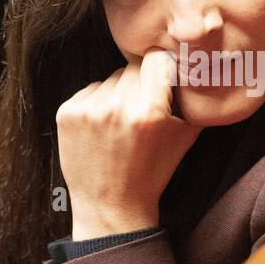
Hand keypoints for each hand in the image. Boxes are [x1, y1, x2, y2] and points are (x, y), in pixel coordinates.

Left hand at [56, 49, 201, 238]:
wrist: (111, 205)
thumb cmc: (152, 171)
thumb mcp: (185, 137)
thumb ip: (192, 100)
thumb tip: (197, 68)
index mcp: (149, 112)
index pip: (157, 58)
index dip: (162, 67)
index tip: (162, 77)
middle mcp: (117, 107)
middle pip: (133, 68)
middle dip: (141, 84)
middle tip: (142, 110)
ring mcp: (88, 109)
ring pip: (111, 79)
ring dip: (119, 93)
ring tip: (122, 124)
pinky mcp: (67, 112)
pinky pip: (90, 90)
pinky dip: (98, 103)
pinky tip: (103, 128)